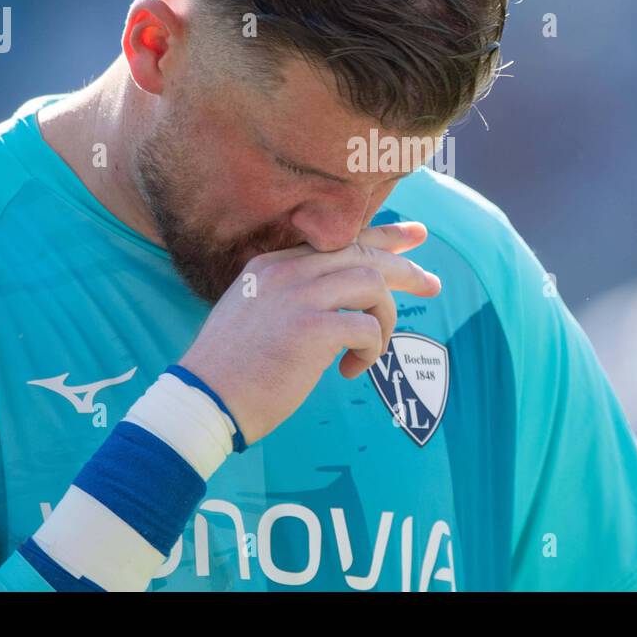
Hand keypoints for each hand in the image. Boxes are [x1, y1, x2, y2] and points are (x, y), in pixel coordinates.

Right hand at [179, 222, 439, 443]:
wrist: (204, 401)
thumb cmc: (231, 370)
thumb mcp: (255, 313)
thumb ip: (291, 296)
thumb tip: (340, 301)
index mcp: (273, 264)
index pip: (340, 238)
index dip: (384, 235)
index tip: (415, 235)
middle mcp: (287, 271)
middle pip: (364, 253)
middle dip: (405, 268)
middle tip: (432, 285)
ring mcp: (299, 297)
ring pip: (373, 284)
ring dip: (385, 319)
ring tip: (373, 349)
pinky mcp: (311, 329)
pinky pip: (368, 328)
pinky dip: (370, 351)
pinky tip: (350, 371)